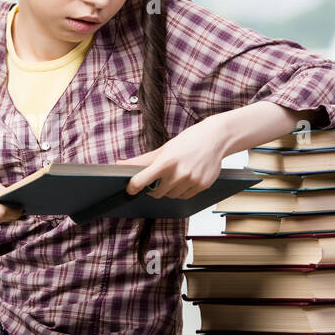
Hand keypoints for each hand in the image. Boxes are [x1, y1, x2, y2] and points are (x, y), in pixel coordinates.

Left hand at [114, 115, 238, 198]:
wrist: (215, 138)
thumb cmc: (188, 141)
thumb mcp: (164, 149)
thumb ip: (142, 160)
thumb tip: (119, 164)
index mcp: (166, 162)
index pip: (142, 181)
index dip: (133, 187)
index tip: (130, 189)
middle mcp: (179, 173)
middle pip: (157, 192)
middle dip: (155, 187)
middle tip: (160, 177)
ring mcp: (192, 181)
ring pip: (171, 196)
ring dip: (169, 189)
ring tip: (176, 174)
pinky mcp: (202, 186)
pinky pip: (184, 196)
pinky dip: (182, 191)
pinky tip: (187, 178)